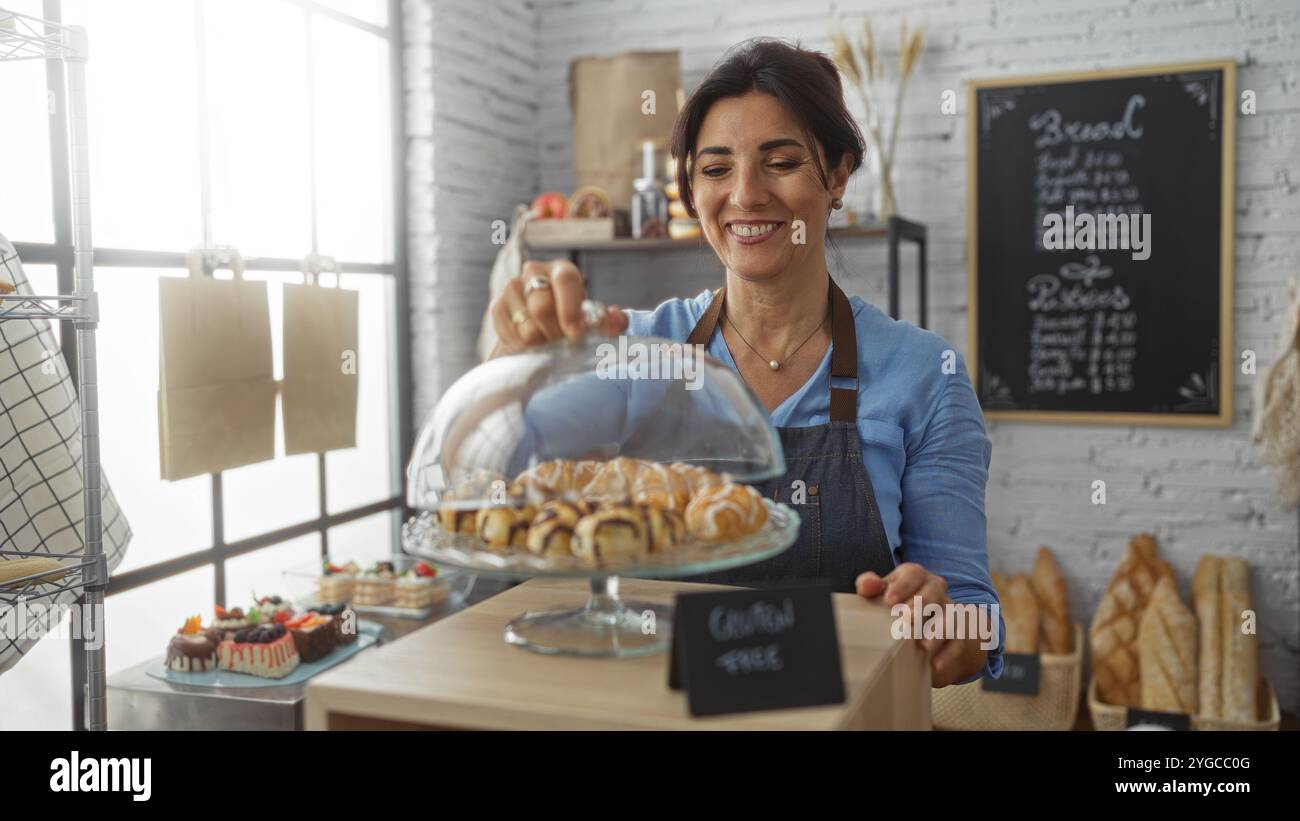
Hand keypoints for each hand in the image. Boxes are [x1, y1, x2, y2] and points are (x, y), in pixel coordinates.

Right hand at [489, 259, 627, 356]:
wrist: (542, 333)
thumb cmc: (573, 324)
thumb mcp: (595, 323)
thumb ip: (610, 323)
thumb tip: (618, 320)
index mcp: (563, 270)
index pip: (566, 280)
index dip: (571, 310)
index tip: (576, 335)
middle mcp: (535, 272)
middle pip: (542, 307)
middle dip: (556, 335)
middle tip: (564, 348)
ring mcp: (512, 288)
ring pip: (526, 327)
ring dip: (541, 346)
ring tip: (549, 347)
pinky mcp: (497, 306)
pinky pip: (510, 335)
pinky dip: (524, 349)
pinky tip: (531, 346)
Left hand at [856, 562, 988, 687]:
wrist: (920, 625)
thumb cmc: (895, 604)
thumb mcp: (881, 593)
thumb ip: (870, 586)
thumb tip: (866, 587)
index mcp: (916, 576)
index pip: (913, 574)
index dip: (902, 586)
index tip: (889, 602)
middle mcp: (935, 589)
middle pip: (934, 591)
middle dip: (921, 604)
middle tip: (907, 619)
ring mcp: (948, 610)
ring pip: (950, 616)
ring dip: (938, 630)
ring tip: (923, 646)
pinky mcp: (957, 632)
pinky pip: (958, 641)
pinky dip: (948, 654)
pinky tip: (935, 665)